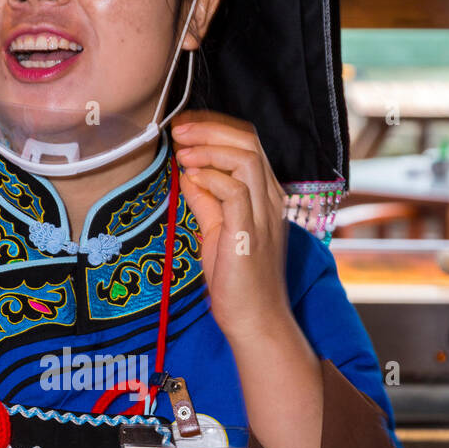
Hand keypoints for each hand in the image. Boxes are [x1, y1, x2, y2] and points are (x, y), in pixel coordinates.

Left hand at [171, 111, 290, 346]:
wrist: (255, 319)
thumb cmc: (238, 281)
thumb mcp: (215, 231)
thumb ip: (205, 201)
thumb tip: (187, 173)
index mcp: (264, 195)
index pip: (246, 143)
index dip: (214, 129)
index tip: (184, 128)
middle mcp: (270, 198)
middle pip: (248, 141)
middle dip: (208, 128)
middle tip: (178, 130)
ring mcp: (264, 214)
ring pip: (245, 157)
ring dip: (208, 147)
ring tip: (182, 150)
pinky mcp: (250, 232)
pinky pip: (235, 190)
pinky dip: (210, 177)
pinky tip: (190, 177)